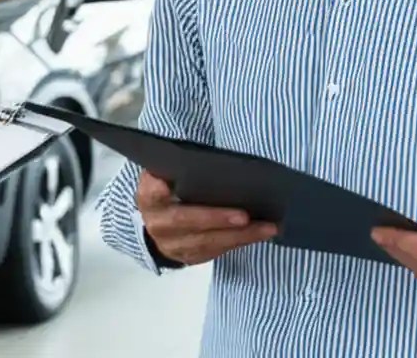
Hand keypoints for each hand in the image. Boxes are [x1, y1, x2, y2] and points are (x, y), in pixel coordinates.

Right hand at [136, 170, 277, 265]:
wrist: (160, 224)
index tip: (167, 185)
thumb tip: (210, 158)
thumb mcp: (169, 175)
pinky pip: (217, 251)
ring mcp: (172, 245)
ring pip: (206, 242)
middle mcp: (157, 223)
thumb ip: (180, 167)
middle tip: (244, 216)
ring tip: (267, 227)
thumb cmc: (172, 190)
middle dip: (216, 219)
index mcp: (149, 197)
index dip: (159, 190)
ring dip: (239, 235)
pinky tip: (261, 234)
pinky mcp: (189, 257)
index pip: (152, 192)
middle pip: (185, 221)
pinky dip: (240, 242)